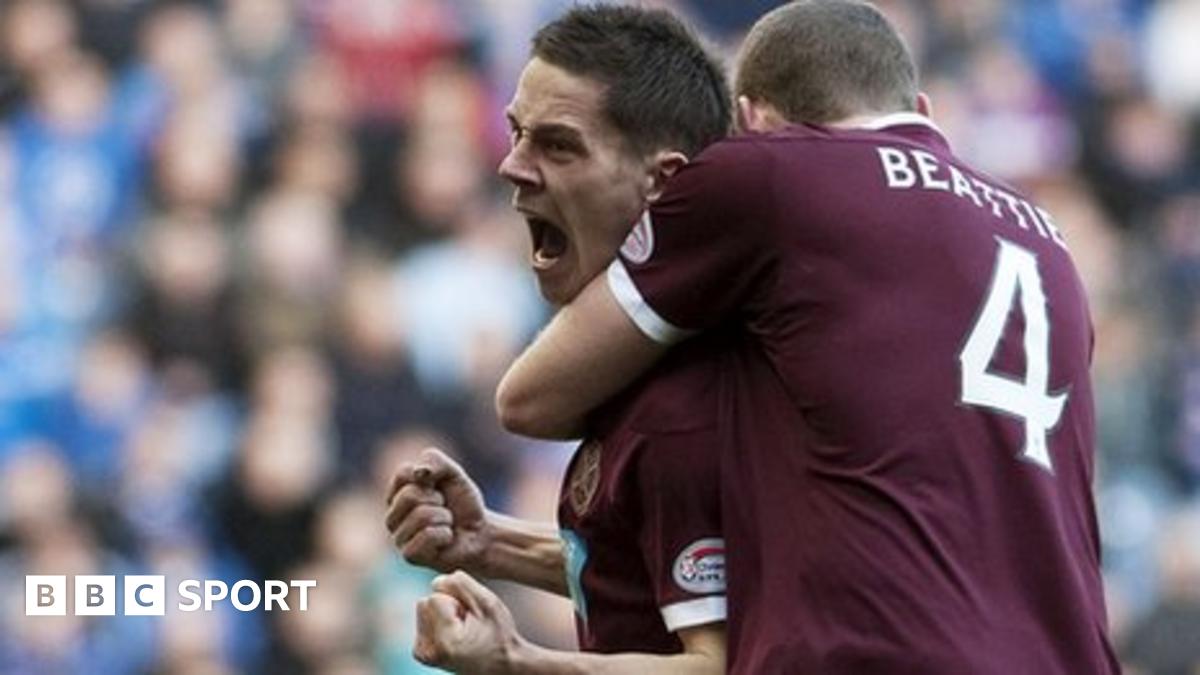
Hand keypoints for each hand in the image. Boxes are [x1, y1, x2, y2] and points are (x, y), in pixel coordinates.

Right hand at [385, 447, 491, 574]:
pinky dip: (444, 534)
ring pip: (421, 516)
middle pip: (410, 495)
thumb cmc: (462, 503)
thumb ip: (435, 461)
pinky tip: (445, 539)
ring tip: (446, 524)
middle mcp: (392, 515)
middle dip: (438, 500)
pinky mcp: (409, 555)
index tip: (439, 488)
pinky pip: (427, 536)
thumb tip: (418, 473)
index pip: (403, 473)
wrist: (479, 533)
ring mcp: (398, 537)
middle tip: (445, 509)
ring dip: (444, 518)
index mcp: (397, 493)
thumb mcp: (453, 473)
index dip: (431, 478)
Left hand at [413, 572, 524, 673]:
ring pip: (423, 609)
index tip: (471, 618)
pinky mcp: (421, 653)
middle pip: (425, 602)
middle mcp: (428, 652)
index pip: (434, 597)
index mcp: (445, 641)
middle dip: (447, 606)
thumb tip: (435, 582)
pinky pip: (422, 620)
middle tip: (467, 623)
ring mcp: (422, 654)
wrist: (501, 665)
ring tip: (462, 630)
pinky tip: (453, 634)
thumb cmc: (498, 634)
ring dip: (442, 614)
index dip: (456, 601)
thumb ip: (460, 584)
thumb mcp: (488, 603)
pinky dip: (437, 622)